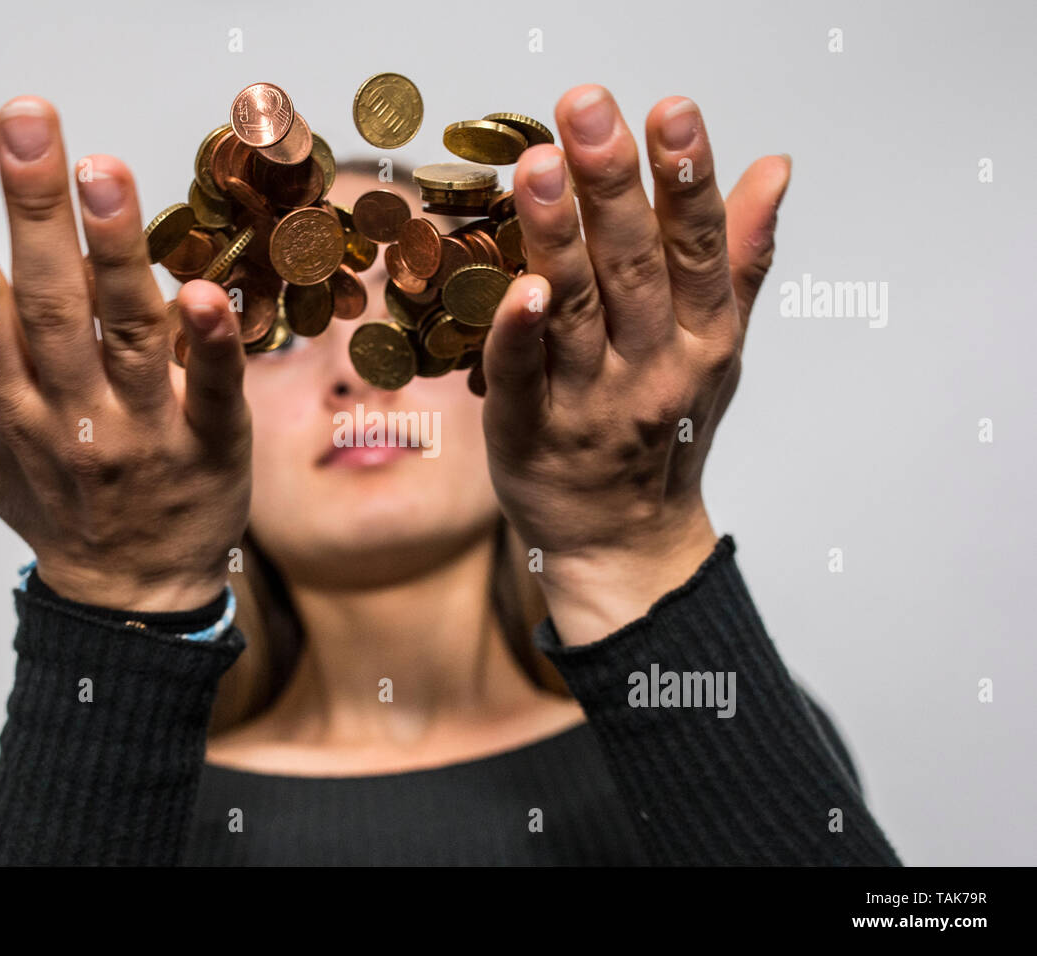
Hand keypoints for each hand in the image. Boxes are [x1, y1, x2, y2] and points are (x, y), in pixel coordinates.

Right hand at [0, 97, 250, 611]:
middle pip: (48, 305)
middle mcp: (70, 413)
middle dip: (33, 212)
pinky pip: (213, 391)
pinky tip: (206, 291)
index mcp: (7, 406)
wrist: (132, 597)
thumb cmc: (48, 510)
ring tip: (103, 170)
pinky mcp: (211, 444)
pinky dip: (211, 346)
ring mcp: (142, 430)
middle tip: (26, 122)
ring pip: (128, 334)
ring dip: (117, 253)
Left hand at [480, 86, 790, 643]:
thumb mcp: (719, 348)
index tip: (673, 109)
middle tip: (587, 110)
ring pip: (576, 312)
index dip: (688, 179)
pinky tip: (516, 287)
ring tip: (539, 166)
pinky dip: (519, 336)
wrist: (623, 540)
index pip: (699, 249)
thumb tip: (774, 168)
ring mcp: (591, 405)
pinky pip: (522, 379)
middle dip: (613, 185)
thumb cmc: (669, 431)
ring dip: (558, 239)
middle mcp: (652, 369)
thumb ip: (739, 259)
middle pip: (634, 269)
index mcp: (702, 339)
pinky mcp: (530, 434)